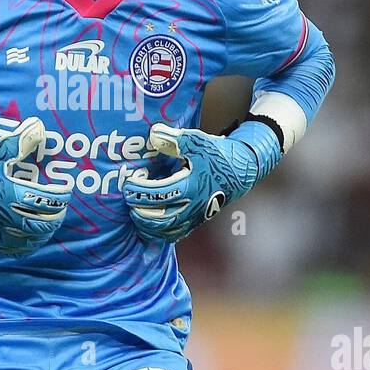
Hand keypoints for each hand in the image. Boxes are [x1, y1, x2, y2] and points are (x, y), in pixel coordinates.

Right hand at [0, 116, 72, 255]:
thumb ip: (17, 142)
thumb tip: (38, 127)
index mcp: (6, 192)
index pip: (43, 200)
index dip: (60, 197)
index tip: (67, 190)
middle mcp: (2, 214)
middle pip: (39, 224)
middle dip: (55, 218)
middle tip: (61, 210)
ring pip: (26, 240)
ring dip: (42, 235)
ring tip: (49, 225)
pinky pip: (7, 249)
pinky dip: (22, 247)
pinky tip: (28, 242)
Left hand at [123, 121, 276, 242]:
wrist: (242, 171)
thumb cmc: (219, 155)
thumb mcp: (198, 141)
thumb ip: (174, 138)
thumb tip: (153, 135)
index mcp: (191, 186)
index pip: (158, 194)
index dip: (139, 190)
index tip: (127, 182)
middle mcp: (192, 206)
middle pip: (159, 218)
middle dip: (139, 210)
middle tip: (128, 199)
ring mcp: (195, 216)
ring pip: (166, 231)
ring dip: (146, 225)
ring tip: (135, 212)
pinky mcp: (197, 221)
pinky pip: (175, 235)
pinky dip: (158, 234)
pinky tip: (148, 226)